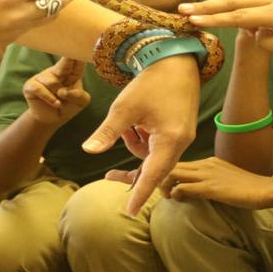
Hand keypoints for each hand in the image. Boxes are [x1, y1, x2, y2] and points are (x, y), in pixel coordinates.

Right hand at [24, 57, 91, 125]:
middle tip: (73, 52)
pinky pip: (40, 89)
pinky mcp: (31, 85)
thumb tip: (63, 91)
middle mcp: (57, 72)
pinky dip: (49, 98)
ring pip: (52, 83)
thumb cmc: (68, 106)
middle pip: (64, 63)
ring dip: (58, 95)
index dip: (80, 55)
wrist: (51, 119)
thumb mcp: (80, 102)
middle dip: (69, 57)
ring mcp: (43, 77)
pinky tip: (56, 103)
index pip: (77, 63)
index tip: (84, 46)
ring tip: (60, 101)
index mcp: (72, 72)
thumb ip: (79, 96)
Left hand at [84, 55, 199, 215]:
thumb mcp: (124, 108)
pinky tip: (137, 124)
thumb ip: (107, 132)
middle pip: (155, 168)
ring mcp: (183, 136)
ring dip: (136, 146)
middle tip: (111, 176)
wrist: (176, 60)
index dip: (140, 193)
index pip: (153, 174)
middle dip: (134, 170)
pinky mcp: (181, 130)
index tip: (130, 211)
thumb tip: (89, 150)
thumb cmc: (150, 81)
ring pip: (155, 156)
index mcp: (170, 140)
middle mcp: (181, 142)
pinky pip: (160, 146)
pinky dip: (144, 139)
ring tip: (128, 127)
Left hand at [159, 157, 272, 210]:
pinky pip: (183, 187)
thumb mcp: (225, 179)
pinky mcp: (210, 187)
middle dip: (160, 176)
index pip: (180, 162)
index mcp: (208, 161)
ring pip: (173, 173)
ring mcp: (207, 174)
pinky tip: (177, 200)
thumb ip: (211, 180)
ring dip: (165, 185)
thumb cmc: (247, 189)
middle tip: (160, 191)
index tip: (162, 183)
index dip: (167, 171)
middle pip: (172, 164)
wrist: (263, 189)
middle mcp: (205, 164)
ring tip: (167, 196)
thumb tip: (197, 190)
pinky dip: (175, 193)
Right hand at [180, 0, 272, 56]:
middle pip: (233, 1)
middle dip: (207, 7)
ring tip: (197, 8)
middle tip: (184, 10)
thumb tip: (252, 34)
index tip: (194, 22)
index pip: (239, 17)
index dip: (214, 20)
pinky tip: (223, 3)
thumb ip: (269, 41)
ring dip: (218, 2)